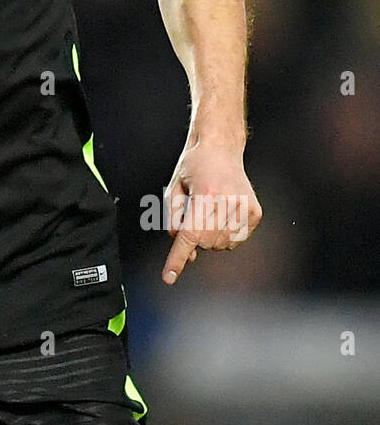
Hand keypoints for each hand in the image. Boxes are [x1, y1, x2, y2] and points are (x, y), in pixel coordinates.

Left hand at [161, 143, 261, 284]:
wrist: (220, 147)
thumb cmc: (193, 165)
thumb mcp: (173, 188)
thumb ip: (174, 221)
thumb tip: (187, 252)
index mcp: (205, 194)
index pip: (189, 235)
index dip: (177, 259)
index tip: (168, 277)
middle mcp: (228, 202)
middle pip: (203, 242)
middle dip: (193, 236)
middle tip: (193, 213)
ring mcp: (245, 207)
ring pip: (220, 244)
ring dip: (209, 236)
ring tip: (209, 209)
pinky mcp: (255, 212)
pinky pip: (235, 240)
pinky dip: (224, 234)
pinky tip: (222, 213)